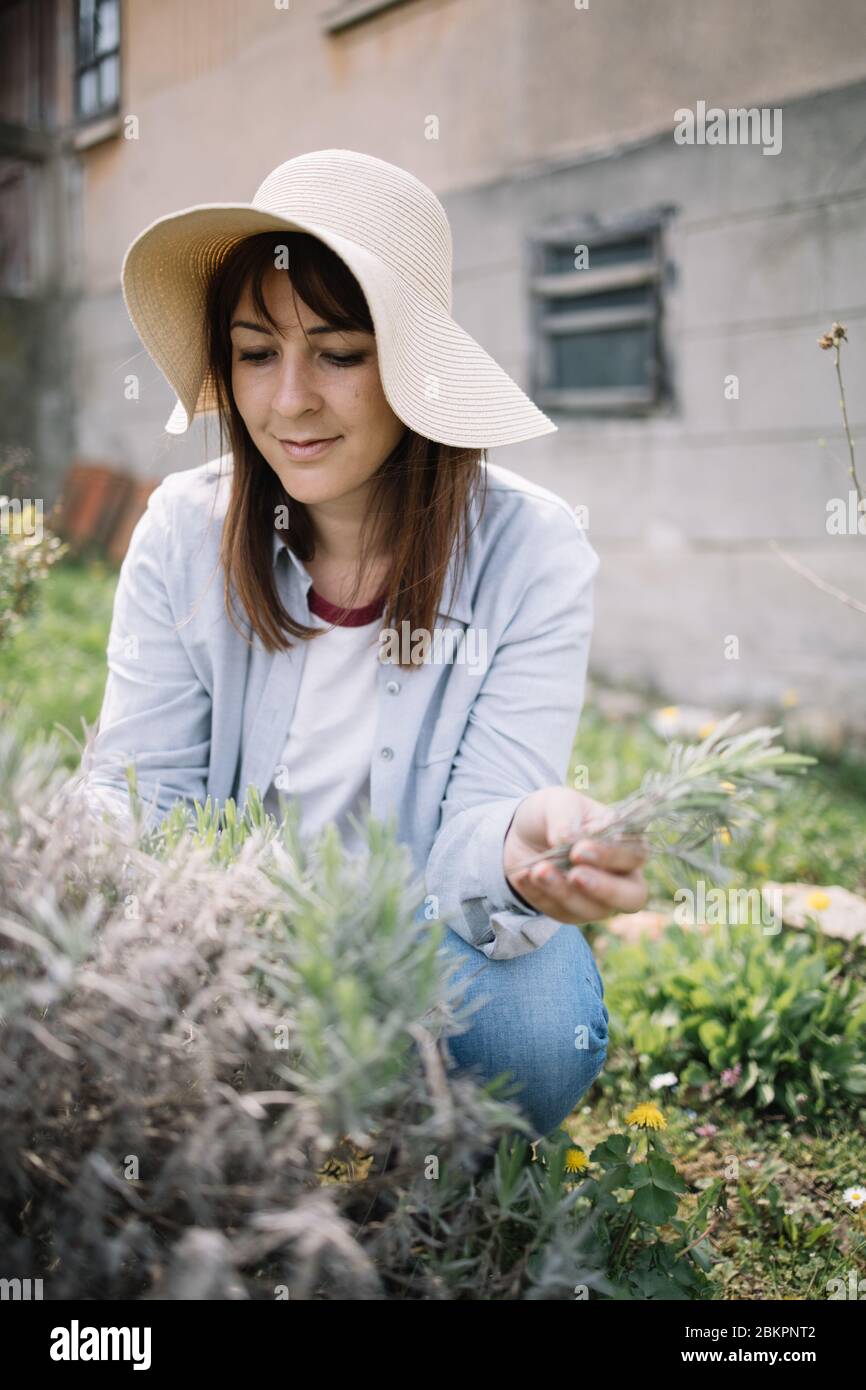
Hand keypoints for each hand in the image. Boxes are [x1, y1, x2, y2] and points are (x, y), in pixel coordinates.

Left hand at [503, 786, 649, 925]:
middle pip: (632, 897)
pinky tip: (523, 875)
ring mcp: (597, 900)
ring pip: (592, 910)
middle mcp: (620, 877)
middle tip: (574, 875)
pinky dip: (539, 895)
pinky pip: (559, 912)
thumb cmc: (554, 814)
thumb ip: (567, 818)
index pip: (634, 856)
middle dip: (603, 889)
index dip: (611, 856)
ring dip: (563, 892)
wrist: (522, 834)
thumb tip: (569, 840)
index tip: (579, 849)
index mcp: (626, 844)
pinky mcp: (570, 912)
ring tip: (538, 871)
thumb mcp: (559, 802)